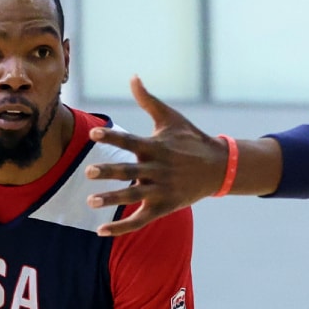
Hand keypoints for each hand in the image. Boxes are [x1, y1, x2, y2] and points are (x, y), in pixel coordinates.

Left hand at [84, 77, 230, 236]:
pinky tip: (100, 231)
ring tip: (90, 201)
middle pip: (129, 171)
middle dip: (109, 172)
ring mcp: (160, 190)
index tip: (93, 133)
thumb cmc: (191, 139)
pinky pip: (139, 220)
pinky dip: (121, 228)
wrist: (219, 167)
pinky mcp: (163, 207)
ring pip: (133, 197)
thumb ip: (148, 100)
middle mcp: (157, 169)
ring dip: (112, 199)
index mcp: (155, 147)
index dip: (112, 136)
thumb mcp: (171, 118)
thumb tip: (133, 77)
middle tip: (88, 171)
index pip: (130, 141)